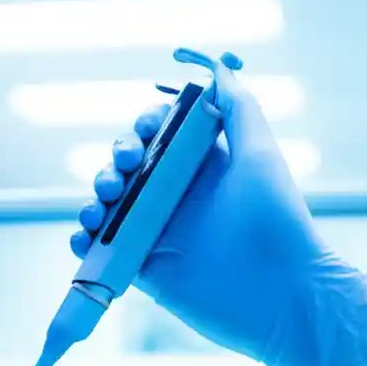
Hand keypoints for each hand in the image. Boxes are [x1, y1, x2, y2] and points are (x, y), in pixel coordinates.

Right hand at [70, 49, 366, 365]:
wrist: (282, 298)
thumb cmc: (277, 223)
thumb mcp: (260, 155)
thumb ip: (239, 108)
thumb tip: (219, 67)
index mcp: (201, 165)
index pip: (158, 133)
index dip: (142, 126)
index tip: (143, 132)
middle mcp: (177, 195)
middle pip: (126, 166)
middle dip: (113, 162)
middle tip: (121, 173)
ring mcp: (158, 232)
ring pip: (108, 206)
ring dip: (93, 199)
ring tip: (99, 210)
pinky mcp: (145, 268)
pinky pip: (102, 250)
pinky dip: (84, 242)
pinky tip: (86, 239)